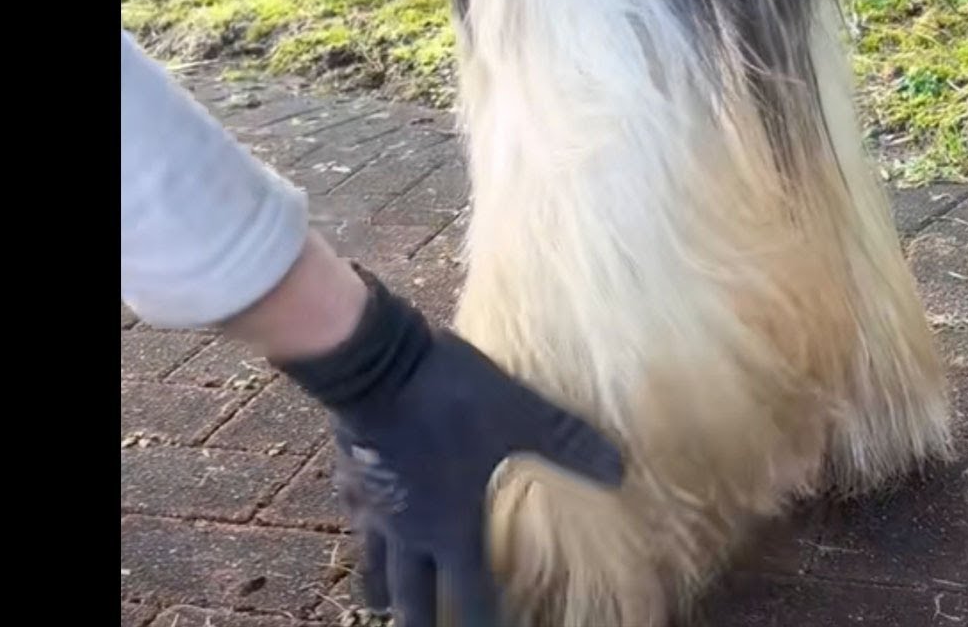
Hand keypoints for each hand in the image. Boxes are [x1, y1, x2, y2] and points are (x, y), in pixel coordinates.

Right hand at [277, 265, 624, 626]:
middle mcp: (409, 530)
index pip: (470, 596)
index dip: (483, 625)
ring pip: (372, 563)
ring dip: (380, 588)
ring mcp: (373, 506)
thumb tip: (618, 470)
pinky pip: (353, 515)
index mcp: (452, 527)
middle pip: (410, 594)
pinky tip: (359, 521)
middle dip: (418, 623)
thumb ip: (567, 445)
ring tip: (379, 604)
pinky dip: (360, 529)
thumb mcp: (522, 416)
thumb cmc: (453, 399)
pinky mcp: (348, 476)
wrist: (376, 366)